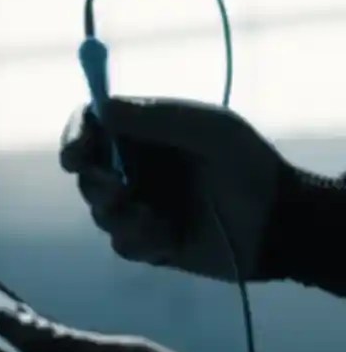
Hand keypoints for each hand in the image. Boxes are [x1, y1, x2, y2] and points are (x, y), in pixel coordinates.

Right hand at [61, 96, 284, 280]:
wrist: (277, 223)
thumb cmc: (247, 166)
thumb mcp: (207, 129)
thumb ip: (154, 116)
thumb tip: (100, 108)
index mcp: (145, 133)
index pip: (92, 127)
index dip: (75, 137)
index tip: (74, 155)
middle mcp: (136, 167)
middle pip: (87, 171)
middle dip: (96, 183)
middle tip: (118, 191)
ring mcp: (140, 205)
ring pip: (101, 212)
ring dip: (121, 216)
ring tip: (155, 219)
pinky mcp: (149, 242)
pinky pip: (123, 243)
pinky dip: (141, 241)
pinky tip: (169, 239)